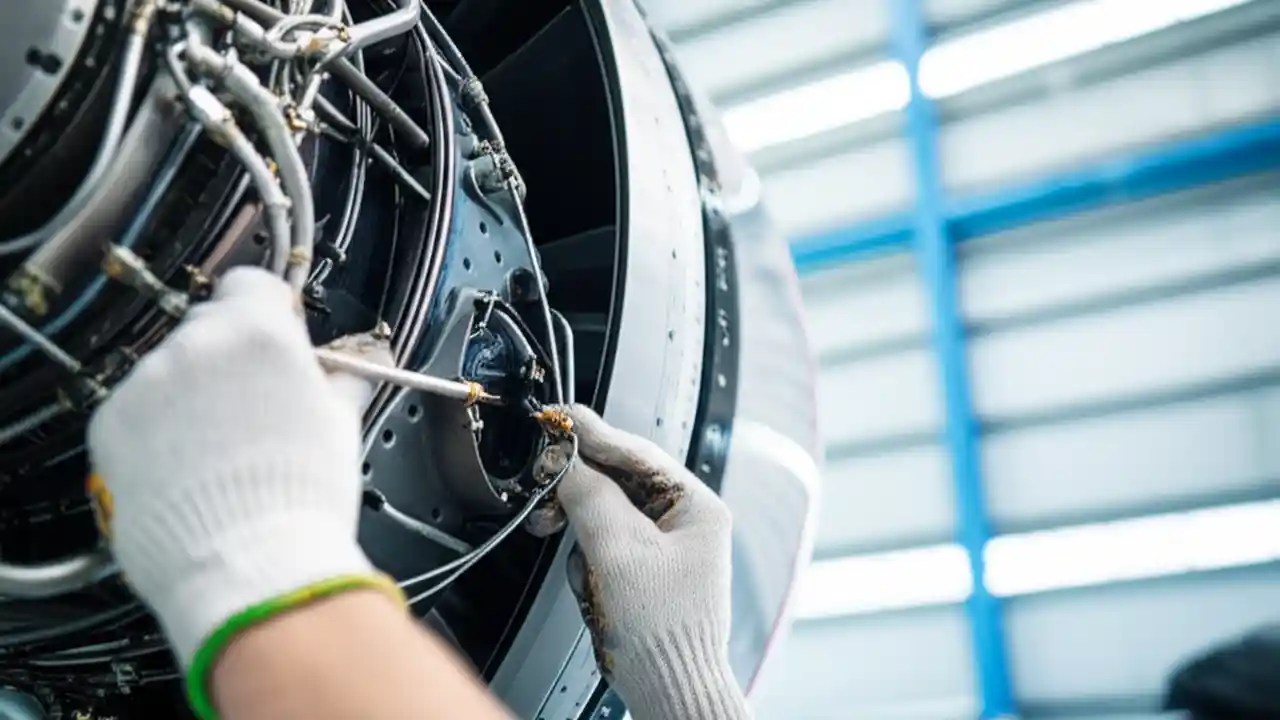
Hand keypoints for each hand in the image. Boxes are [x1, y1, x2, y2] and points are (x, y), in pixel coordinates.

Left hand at [87, 268, 389, 669]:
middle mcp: (197, 346)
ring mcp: (147, 383)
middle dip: (229, 358)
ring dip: (191, 396)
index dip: (267, 312)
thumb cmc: (300, 498)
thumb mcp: (341, 424)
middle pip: (208, 326)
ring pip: (170, 370)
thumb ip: (342, 377)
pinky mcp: (111, 423)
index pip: (252, 285)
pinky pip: (136, 410)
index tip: (277, 341)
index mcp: (260, 333)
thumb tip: (359, 361)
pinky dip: (156, 431)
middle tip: (255, 408)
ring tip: (222, 452)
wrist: (250, 565)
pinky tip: (189, 469)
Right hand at [556, 405, 750, 719]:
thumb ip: (590, 496)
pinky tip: (591, 582)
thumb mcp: (618, 550)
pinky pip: (606, 545)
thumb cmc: (663, 627)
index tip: (560, 418)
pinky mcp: (644, 571)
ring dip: (583, 531)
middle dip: (581, 492)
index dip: (594, 434)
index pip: (637, 453)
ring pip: (607, 513)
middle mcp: (685, 520)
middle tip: (544, 486)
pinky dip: (589, 557)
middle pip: (620, 481)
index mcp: (696, 505)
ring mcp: (665, 546)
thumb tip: (567, 459)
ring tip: (576, 555)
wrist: (668, 688)